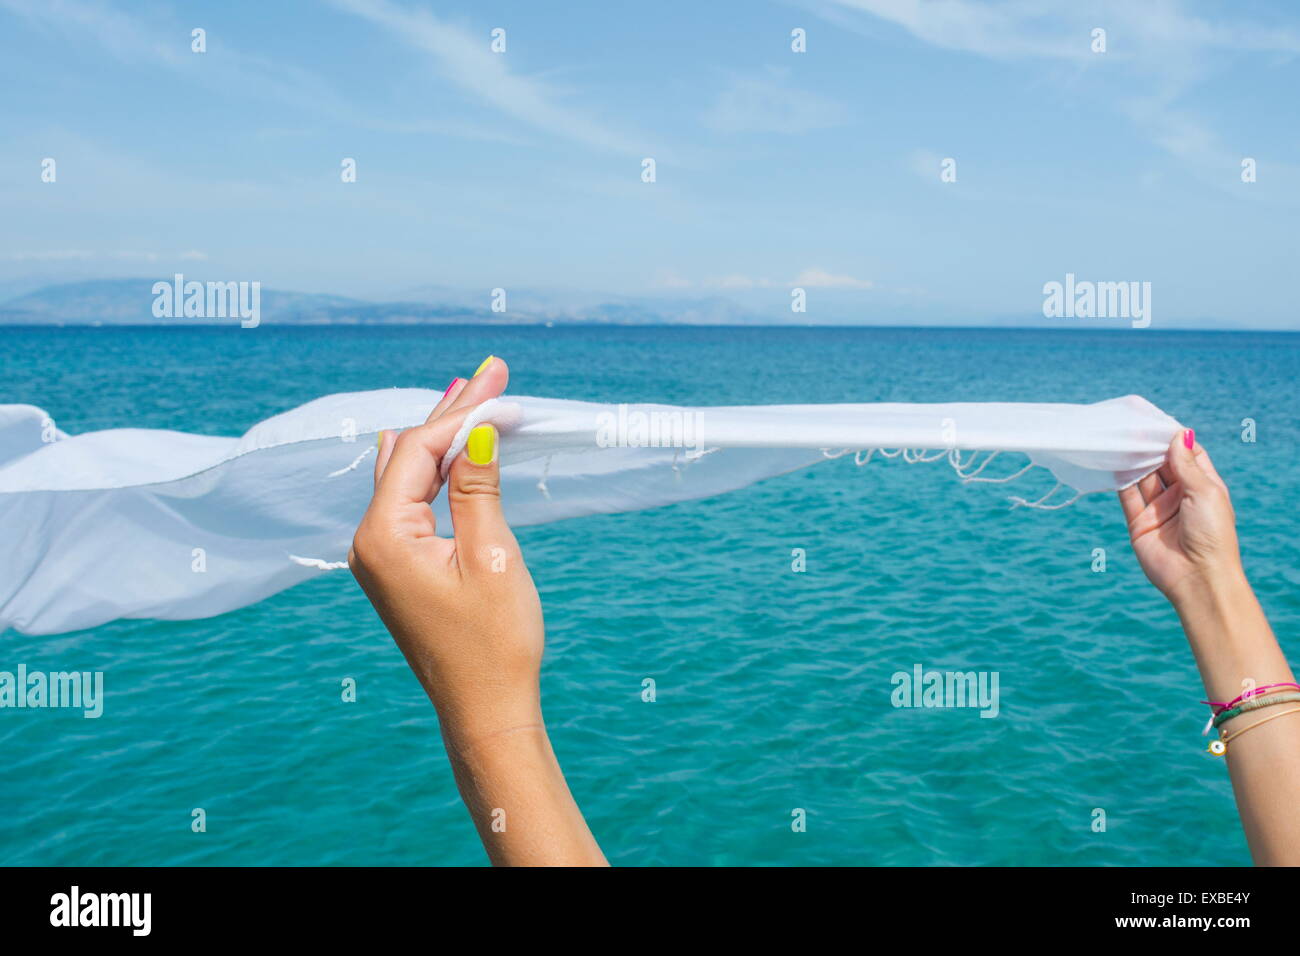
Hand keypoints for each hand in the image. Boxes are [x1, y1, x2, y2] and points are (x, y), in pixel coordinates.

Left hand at [348, 356, 544, 745]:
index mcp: (384, 537)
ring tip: (474, 393)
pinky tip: (455, 447)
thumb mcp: (492, 556)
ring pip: (409, 474)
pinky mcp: (399, 566)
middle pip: (408, 454)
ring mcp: (381, 554)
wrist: (486, 709)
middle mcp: (370, 541)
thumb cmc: (493, 643)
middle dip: (452, 413)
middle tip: (493, 371)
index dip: (463, 415)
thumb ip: (478, 488)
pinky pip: (414, 501)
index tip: (504, 386)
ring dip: (445, 437)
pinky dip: (440, 470)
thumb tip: (477, 430)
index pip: (420, 450)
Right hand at [1118, 428, 1242, 602]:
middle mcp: (1180, 495)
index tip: (1156, 422)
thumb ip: (1186, 464)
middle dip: (1149, 447)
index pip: (1188, 455)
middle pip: (1162, 464)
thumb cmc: (1211, 533)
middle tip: (1131, 427)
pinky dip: (1119, 480)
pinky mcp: (1139, 522)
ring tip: (1119, 441)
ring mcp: (1159, 508)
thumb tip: (1178, 434)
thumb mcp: (1204, 492)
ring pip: (1142, 477)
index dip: (1173, 439)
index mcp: (1203, 486)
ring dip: (1133, 461)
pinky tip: (1113, 464)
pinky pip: (1127, 496)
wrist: (1197, 578)